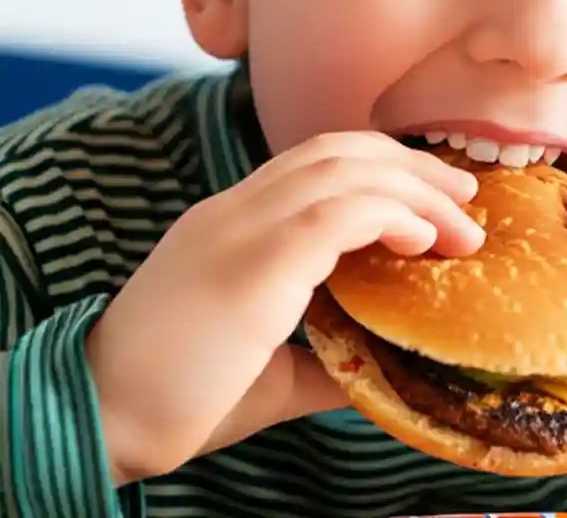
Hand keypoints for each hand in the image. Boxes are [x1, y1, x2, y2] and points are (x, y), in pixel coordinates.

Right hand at [85, 132, 483, 483]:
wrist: (99, 417)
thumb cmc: (178, 402)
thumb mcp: (272, 369)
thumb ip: (330, 355)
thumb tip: (392, 364)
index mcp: (231, 226)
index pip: (314, 164)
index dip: (382, 169)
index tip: (434, 200)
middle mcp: (234, 212)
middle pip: (338, 151)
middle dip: (411, 166)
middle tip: (466, 197)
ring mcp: (240, 228)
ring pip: (346, 170)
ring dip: (417, 191)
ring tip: (464, 226)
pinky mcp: (254, 261)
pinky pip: (339, 212)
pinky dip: (393, 216)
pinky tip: (423, 242)